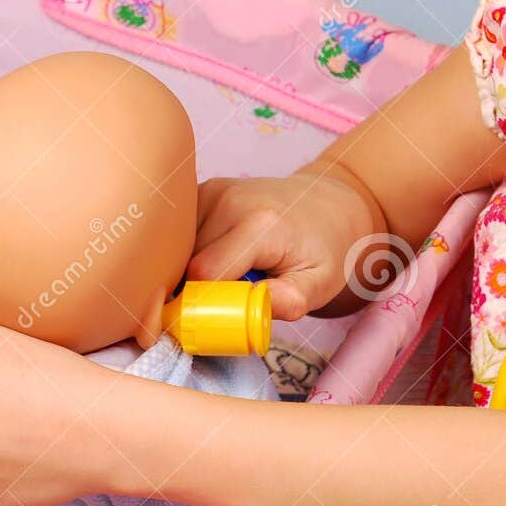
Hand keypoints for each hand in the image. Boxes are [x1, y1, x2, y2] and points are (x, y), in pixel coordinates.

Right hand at [187, 170, 386, 319]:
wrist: (326, 206)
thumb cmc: (323, 250)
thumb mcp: (321, 284)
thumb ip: (289, 301)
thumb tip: (248, 309)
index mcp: (261, 224)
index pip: (206, 273)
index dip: (206, 302)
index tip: (222, 315)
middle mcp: (230, 200)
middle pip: (188, 262)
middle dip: (202, 287)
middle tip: (235, 293)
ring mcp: (213, 191)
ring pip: (179, 249)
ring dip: (194, 269)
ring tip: (233, 271)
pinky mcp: (202, 191)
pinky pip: (180, 235)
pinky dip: (191, 252)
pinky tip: (220, 254)